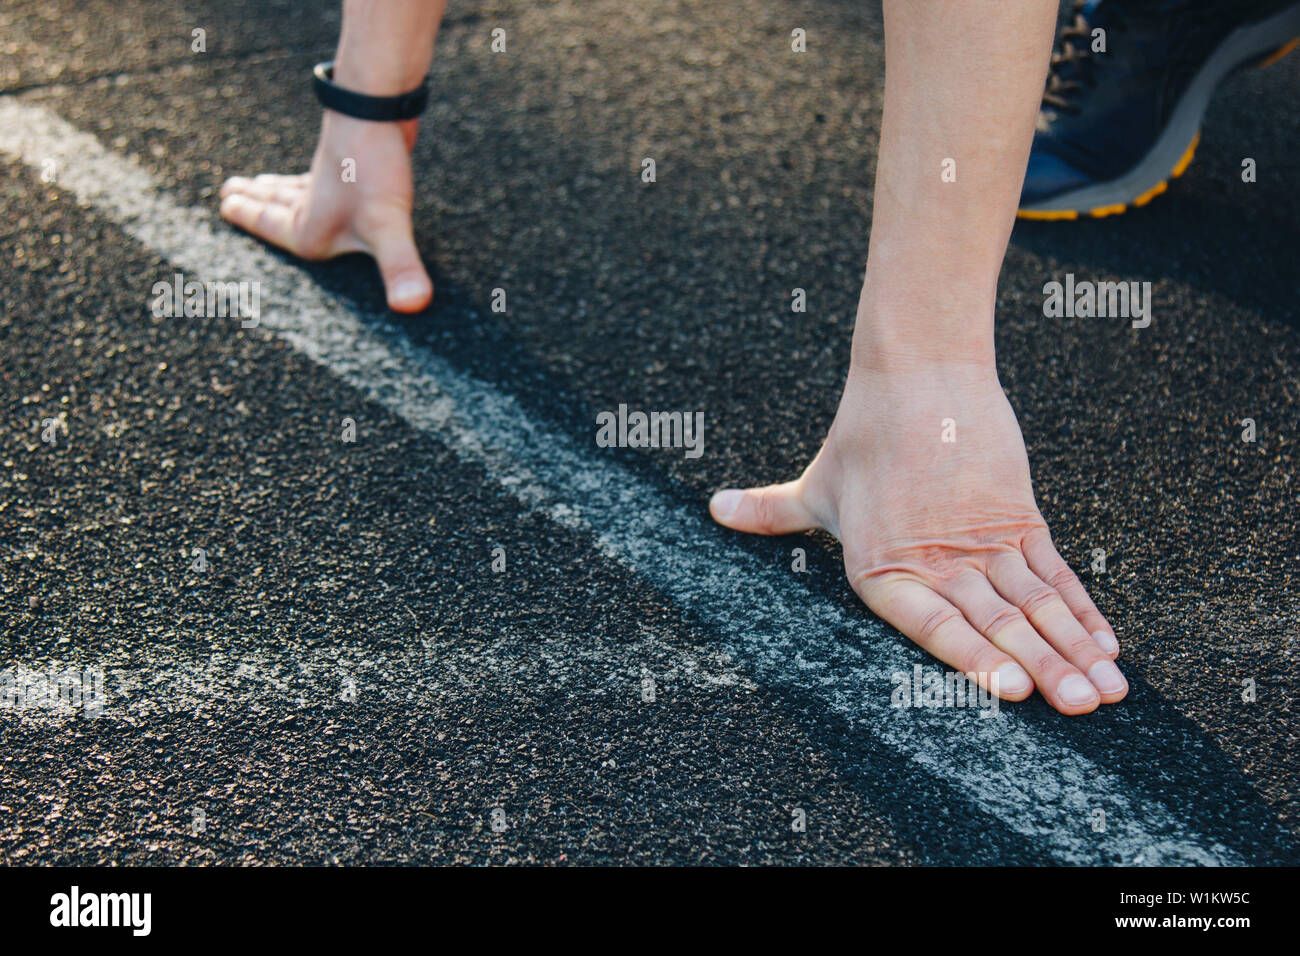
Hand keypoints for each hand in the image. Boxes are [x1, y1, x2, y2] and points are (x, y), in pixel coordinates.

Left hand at [710, 361, 1126, 714]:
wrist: (917, 370)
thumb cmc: (860, 434)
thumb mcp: (815, 485)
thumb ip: (770, 510)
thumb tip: (716, 510)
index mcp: (882, 566)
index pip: (933, 626)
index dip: (976, 662)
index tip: (1014, 694)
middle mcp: (936, 559)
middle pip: (998, 622)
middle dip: (1046, 670)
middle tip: (1085, 707)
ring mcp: (984, 538)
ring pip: (1037, 603)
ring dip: (1075, 648)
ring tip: (1108, 690)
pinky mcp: (1018, 515)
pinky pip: (1055, 570)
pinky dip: (1082, 606)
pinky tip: (1107, 641)